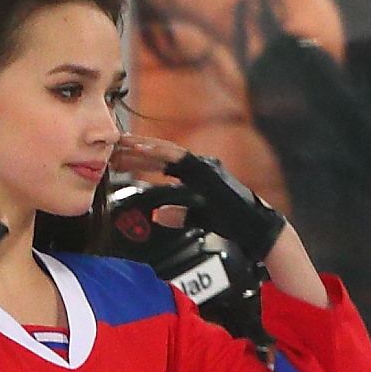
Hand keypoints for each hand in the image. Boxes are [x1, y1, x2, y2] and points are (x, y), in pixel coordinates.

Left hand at [109, 139, 286, 265]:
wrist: (256, 228)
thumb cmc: (231, 224)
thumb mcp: (198, 218)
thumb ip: (178, 214)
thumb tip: (157, 216)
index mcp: (198, 173)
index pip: (164, 162)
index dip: (141, 157)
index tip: (120, 154)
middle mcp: (201, 166)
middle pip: (163, 154)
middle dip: (139, 148)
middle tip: (114, 144)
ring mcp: (205, 168)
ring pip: (170, 152)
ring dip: (147, 147)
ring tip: (125, 143)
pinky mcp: (208, 174)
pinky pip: (181, 161)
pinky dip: (162, 154)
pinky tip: (145, 151)